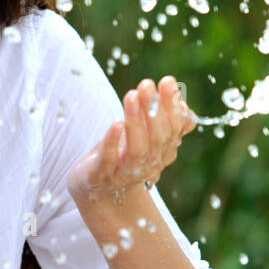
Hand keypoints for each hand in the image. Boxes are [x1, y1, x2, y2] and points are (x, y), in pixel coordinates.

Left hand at [67, 76, 196, 202]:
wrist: (93, 186)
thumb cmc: (120, 153)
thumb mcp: (142, 133)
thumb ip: (160, 115)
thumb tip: (175, 89)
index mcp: (162, 152)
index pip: (174, 129)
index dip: (173, 106)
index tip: (167, 81)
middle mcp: (148, 164)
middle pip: (159, 138)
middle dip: (154, 109)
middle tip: (146, 84)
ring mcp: (125, 173)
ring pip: (138, 150)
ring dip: (136, 122)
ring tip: (131, 96)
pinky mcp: (101, 177)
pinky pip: (109, 160)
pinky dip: (113, 141)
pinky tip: (115, 123)